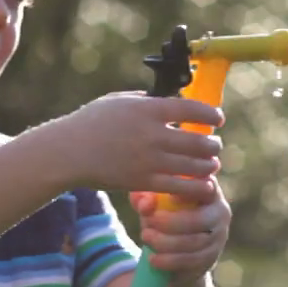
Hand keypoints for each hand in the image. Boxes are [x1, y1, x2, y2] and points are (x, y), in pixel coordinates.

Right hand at [53, 92, 223, 199]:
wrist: (69, 152)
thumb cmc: (92, 122)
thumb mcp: (119, 101)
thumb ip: (147, 101)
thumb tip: (172, 99)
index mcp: (147, 109)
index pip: (191, 108)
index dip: (210, 114)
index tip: (218, 118)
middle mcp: (151, 134)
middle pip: (197, 141)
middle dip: (213, 144)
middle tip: (216, 145)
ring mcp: (148, 160)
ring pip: (194, 166)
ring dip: (209, 165)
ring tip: (212, 164)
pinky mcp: (143, 182)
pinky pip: (179, 187)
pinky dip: (197, 187)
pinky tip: (204, 186)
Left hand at [130, 181, 230, 280]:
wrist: (178, 251)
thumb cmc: (166, 215)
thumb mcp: (154, 203)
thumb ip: (145, 198)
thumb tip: (145, 203)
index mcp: (209, 191)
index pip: (206, 185)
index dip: (189, 191)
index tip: (169, 196)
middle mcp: (220, 212)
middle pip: (198, 219)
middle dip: (170, 222)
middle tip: (148, 221)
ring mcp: (218, 237)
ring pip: (194, 242)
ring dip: (166, 242)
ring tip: (145, 237)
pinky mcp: (211, 258)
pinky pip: (192, 260)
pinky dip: (170, 261)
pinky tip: (153, 259)